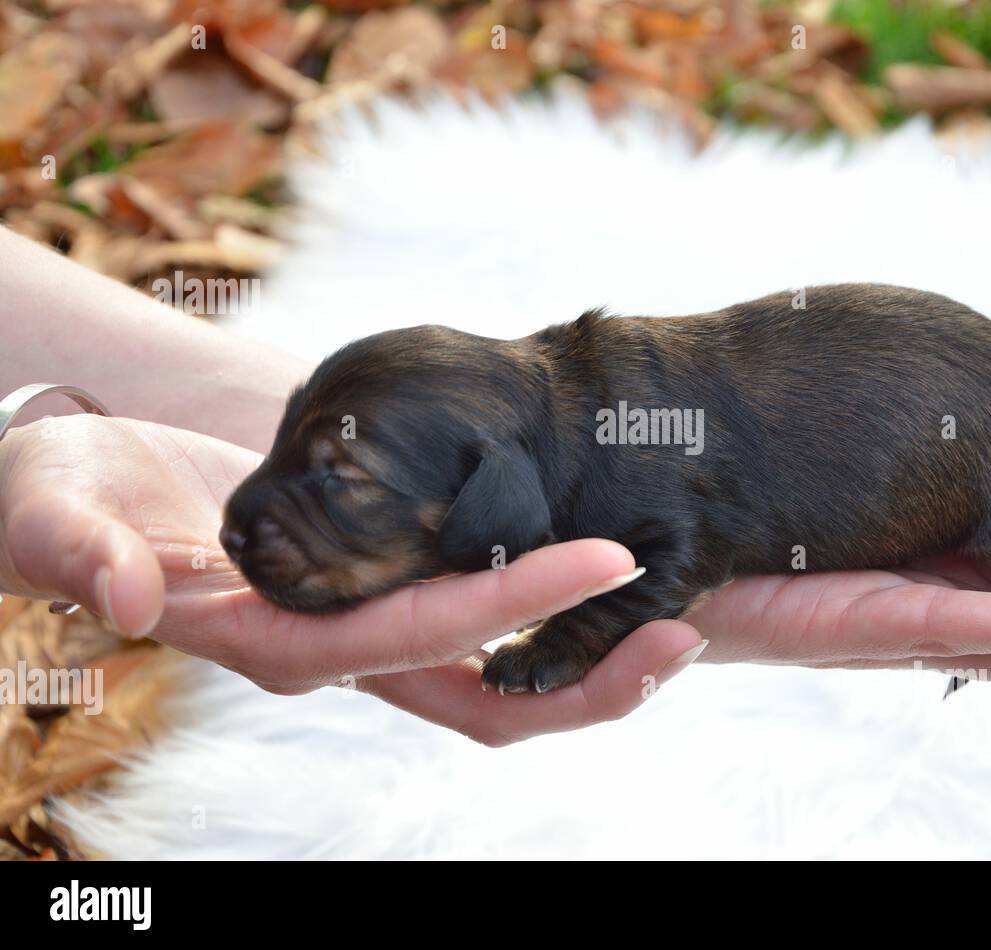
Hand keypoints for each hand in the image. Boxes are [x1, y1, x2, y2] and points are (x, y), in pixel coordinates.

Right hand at [0, 415, 702, 745]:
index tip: (606, 557)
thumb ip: (73, 549)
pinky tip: (633, 570)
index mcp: (285, 640)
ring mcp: (387, 623)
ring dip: (603, 654)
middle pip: (494, 690)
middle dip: (595, 672)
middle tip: (695, 625)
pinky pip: (502, 621)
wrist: (105, 467)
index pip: (412, 638)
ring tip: (698, 613)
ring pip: (514, 673)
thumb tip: (120, 596)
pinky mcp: (404, 585)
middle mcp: (353, 645)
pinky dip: (570, 608)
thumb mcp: (51, 505)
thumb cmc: (68, 487)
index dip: (509, 605)